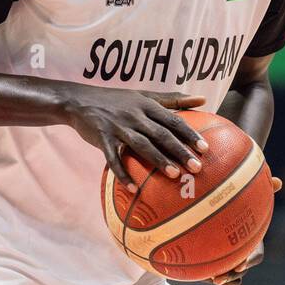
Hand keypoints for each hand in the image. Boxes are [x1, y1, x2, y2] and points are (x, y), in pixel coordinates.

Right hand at [62, 87, 208, 192]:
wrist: (79, 100)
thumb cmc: (117, 100)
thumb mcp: (144, 95)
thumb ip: (173, 99)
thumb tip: (203, 100)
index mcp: (147, 105)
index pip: (173, 120)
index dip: (189, 134)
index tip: (205, 148)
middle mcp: (135, 115)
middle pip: (161, 134)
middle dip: (180, 151)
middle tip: (196, 167)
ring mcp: (118, 127)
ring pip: (142, 145)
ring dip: (159, 160)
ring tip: (175, 175)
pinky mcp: (102, 138)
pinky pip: (113, 159)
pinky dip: (123, 174)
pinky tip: (133, 189)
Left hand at [207, 176, 281, 284]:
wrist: (219, 219)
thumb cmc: (239, 206)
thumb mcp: (247, 198)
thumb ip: (261, 191)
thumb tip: (279, 181)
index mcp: (252, 242)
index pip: (255, 256)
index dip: (249, 261)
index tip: (241, 264)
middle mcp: (243, 254)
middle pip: (241, 270)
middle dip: (233, 274)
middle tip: (221, 275)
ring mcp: (231, 262)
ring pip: (232, 277)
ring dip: (224, 280)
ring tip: (211, 278)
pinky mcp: (220, 266)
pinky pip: (220, 279)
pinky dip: (214, 279)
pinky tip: (204, 276)